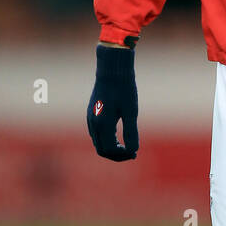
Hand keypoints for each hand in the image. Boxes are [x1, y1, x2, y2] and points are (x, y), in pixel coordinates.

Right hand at [87, 44, 138, 159]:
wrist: (112, 70)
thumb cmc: (124, 89)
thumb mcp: (131, 111)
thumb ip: (131, 132)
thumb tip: (133, 150)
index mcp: (103, 124)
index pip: (110, 150)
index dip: (123, 155)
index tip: (135, 153)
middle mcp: (93, 123)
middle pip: (102, 150)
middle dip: (117, 155)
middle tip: (132, 153)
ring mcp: (90, 119)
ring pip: (98, 143)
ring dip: (111, 148)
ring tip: (127, 147)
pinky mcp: (91, 114)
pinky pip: (96, 134)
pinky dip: (107, 140)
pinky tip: (119, 138)